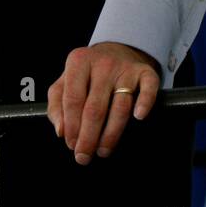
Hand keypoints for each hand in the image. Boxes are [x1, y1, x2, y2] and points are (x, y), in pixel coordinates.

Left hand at [46, 41, 160, 163]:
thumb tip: (61, 131)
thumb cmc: (87, 73)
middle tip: (85, 156)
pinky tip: (138, 118)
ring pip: (120, 107)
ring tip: (103, 150)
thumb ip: (56, 105)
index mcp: (78, 62)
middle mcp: (102, 64)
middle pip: (95, 108)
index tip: (71, 145)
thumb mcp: (64, 81)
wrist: (116, 50)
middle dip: (89, 137)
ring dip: (111, 133)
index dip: (71, 126)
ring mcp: (125, 68)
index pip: (72, 100)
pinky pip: (148, 89)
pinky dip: (145, 103)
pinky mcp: (145, 72)